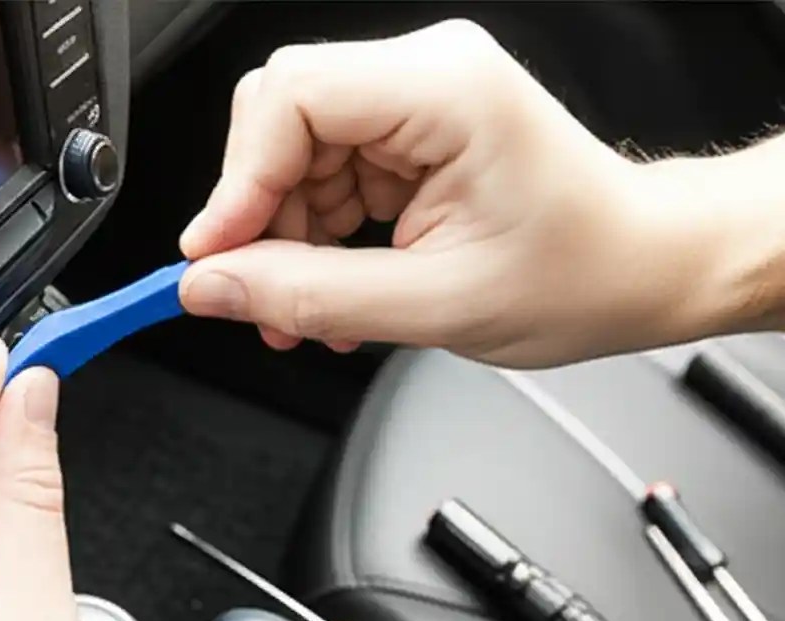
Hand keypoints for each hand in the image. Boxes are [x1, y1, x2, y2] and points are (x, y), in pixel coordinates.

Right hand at [177, 20, 742, 366]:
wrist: (643, 267)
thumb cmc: (582, 271)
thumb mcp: (434, 304)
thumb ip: (308, 296)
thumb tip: (211, 286)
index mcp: (444, 90)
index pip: (290, 99)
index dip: (238, 181)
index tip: (215, 254)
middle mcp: (425, 75)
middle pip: (280, 120)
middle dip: (258, 214)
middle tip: (256, 293)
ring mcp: (416, 99)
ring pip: (293, 154)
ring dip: (284, 235)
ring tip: (308, 310)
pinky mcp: (409, 130)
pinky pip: (324, 170)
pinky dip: (314, 233)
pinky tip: (334, 285)